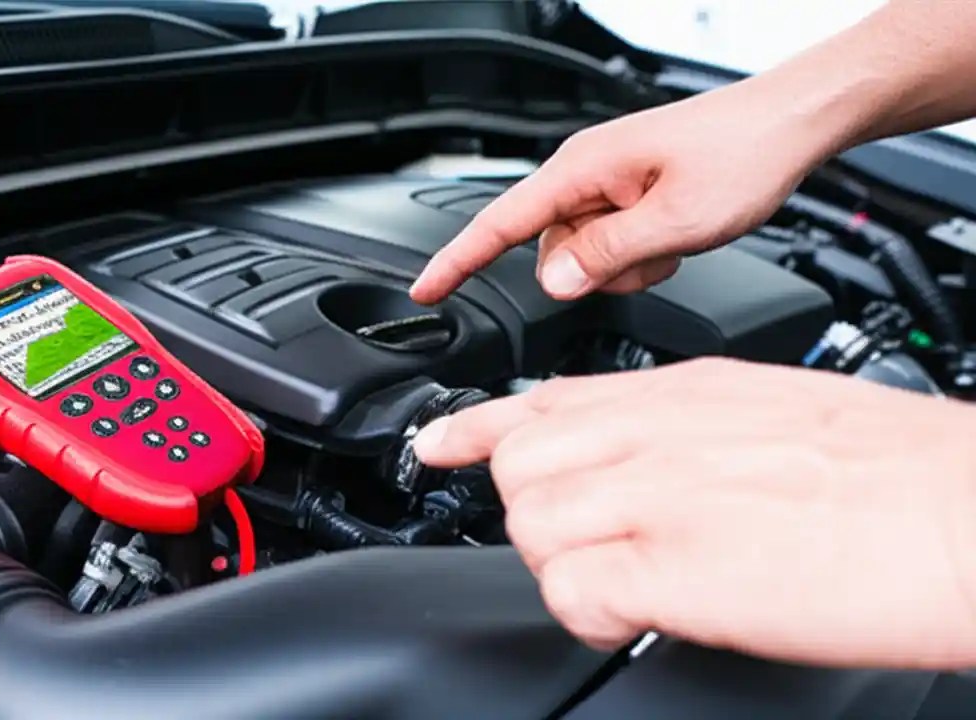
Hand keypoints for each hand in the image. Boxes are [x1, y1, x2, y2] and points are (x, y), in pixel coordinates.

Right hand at [409, 79, 835, 303]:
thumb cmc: (743, 153)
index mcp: (582, 170)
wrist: (791, 123)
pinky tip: (680, 234)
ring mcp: (610, 183)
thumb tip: (553, 284)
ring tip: (676, 239)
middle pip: (553, 252)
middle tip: (655, 255)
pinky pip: (616, 242)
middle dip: (595, 272)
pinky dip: (644, 252)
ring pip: (587, 254)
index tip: (427, 289)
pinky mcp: (632, 192)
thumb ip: (606, 256)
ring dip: (627, 264)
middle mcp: (587, 173)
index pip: (500, 224)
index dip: (458, 262)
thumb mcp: (676, 221)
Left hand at [410, 358, 975, 669]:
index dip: (477, 426)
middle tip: (595, 541)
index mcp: (683, 392)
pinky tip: (641, 608)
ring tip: (631, 577)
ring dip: (565, 561)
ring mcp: (657, 496)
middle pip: (521, 465)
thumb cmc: (897, 471)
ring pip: (532, 524)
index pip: (544, 397)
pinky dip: (591, 608)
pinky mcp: (671, 568)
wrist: (966, 516)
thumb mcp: (776, 407)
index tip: (439, 444)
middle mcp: (656, 433)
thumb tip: (641, 447)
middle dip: (538, 510)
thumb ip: (690, 422)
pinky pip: (569, 589)